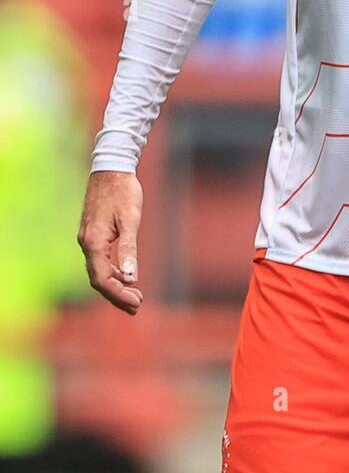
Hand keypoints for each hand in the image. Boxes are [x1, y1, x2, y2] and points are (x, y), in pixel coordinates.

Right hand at [77, 171, 143, 314]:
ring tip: (135, 294)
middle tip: (137, 305)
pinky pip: (99, 260)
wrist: (111, 167)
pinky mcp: (93, 233)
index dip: (119, 294)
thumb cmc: (123, 191)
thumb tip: (132, 275)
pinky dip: (112, 271)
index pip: (102, 279)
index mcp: (94, 242)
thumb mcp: (131, 219)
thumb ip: (129, 248)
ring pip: (98, 270)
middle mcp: (87, 243)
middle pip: (98, 279)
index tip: (137, 302)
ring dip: (116, 284)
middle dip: (117, 295)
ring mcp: (88, 238)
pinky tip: (127, 274)